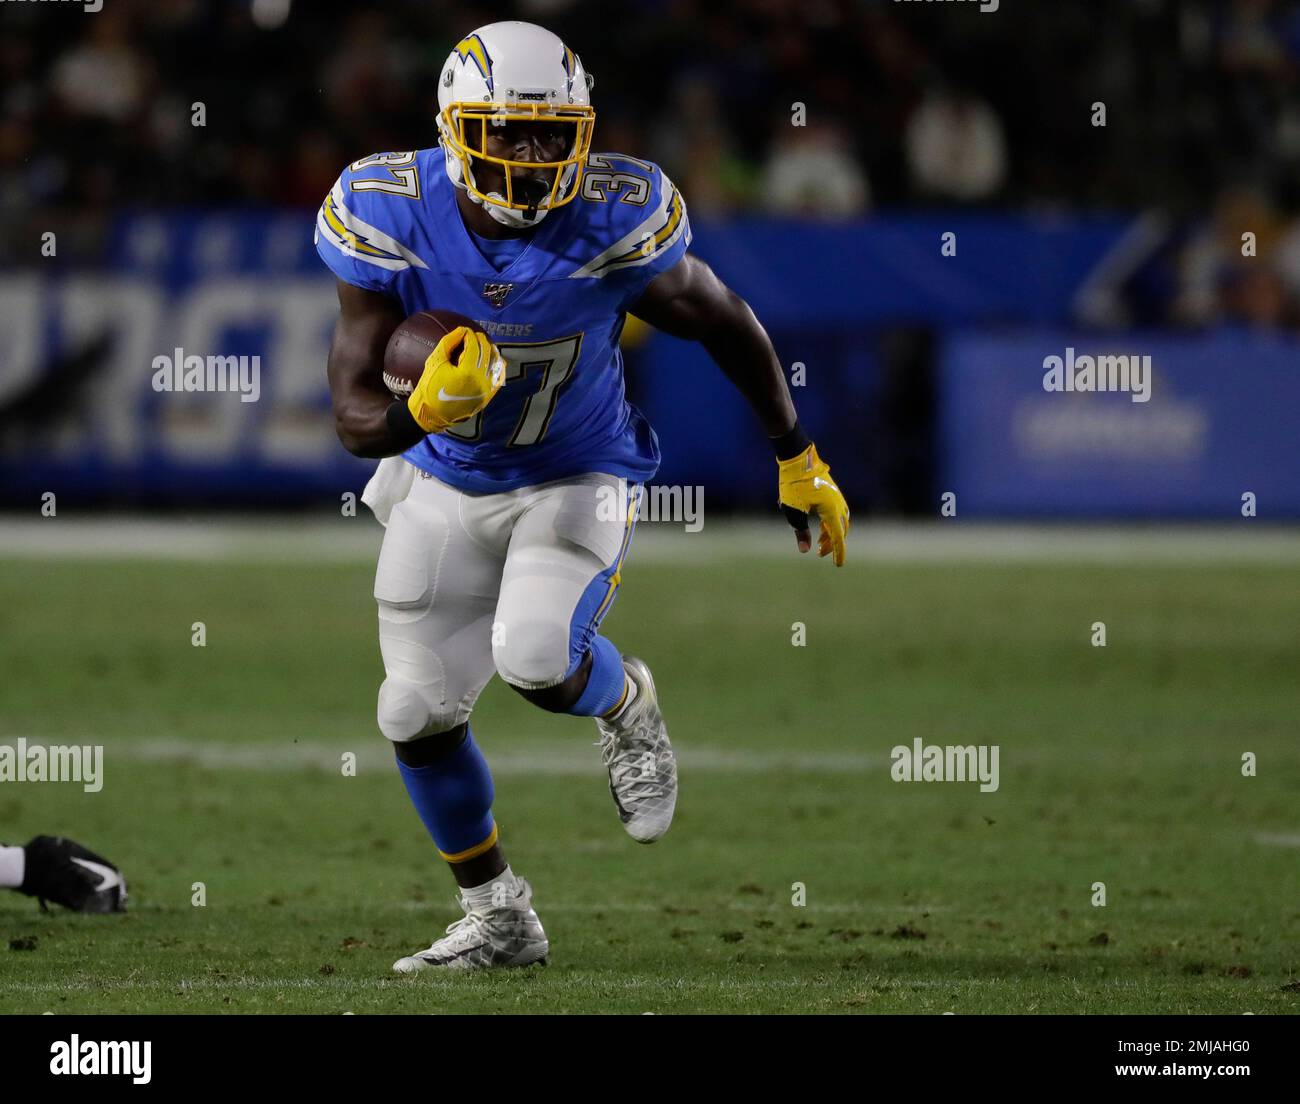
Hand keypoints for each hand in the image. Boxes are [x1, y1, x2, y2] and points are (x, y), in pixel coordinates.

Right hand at [407, 327, 505, 433]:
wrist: (432, 415)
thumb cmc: (429, 388)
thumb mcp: (434, 362)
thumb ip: (447, 343)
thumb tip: (461, 330)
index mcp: (467, 372)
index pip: (474, 346)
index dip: (469, 335)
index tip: (463, 330)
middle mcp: (481, 381)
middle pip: (487, 352)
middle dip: (481, 340)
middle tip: (473, 335)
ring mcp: (486, 390)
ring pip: (496, 364)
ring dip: (491, 351)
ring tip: (484, 345)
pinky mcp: (487, 397)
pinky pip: (498, 379)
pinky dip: (498, 367)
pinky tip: (494, 360)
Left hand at [777, 443, 849, 565]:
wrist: (798, 460)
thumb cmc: (793, 485)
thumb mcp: (793, 511)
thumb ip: (800, 531)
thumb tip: (805, 550)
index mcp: (831, 510)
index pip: (837, 537)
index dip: (838, 552)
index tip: (838, 565)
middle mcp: (838, 504)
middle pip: (840, 530)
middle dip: (831, 544)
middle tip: (820, 554)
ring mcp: (837, 497)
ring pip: (839, 521)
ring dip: (830, 533)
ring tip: (819, 543)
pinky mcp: (832, 492)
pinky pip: (835, 512)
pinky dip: (829, 523)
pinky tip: (819, 526)